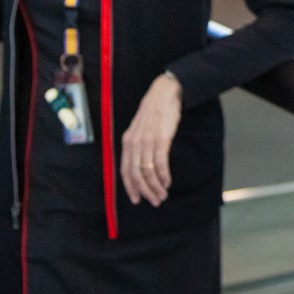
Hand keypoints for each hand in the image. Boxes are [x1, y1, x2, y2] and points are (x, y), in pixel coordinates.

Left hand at [120, 74, 181, 206]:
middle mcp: (134, 142)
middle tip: (155, 201)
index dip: (130, 187)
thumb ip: (138, 145)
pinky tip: (168, 182)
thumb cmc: (154, 112)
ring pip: (148, 171)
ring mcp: (147, 140)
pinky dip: (163, 176)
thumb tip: (141, 166)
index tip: (137, 199)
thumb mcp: (140, 129)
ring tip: (163, 194)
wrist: (165, 93)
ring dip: (156, 186)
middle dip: (145, 191)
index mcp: (127, 141)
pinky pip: (160, 163)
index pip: (125, 170)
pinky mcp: (161, 138)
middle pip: (136, 174)